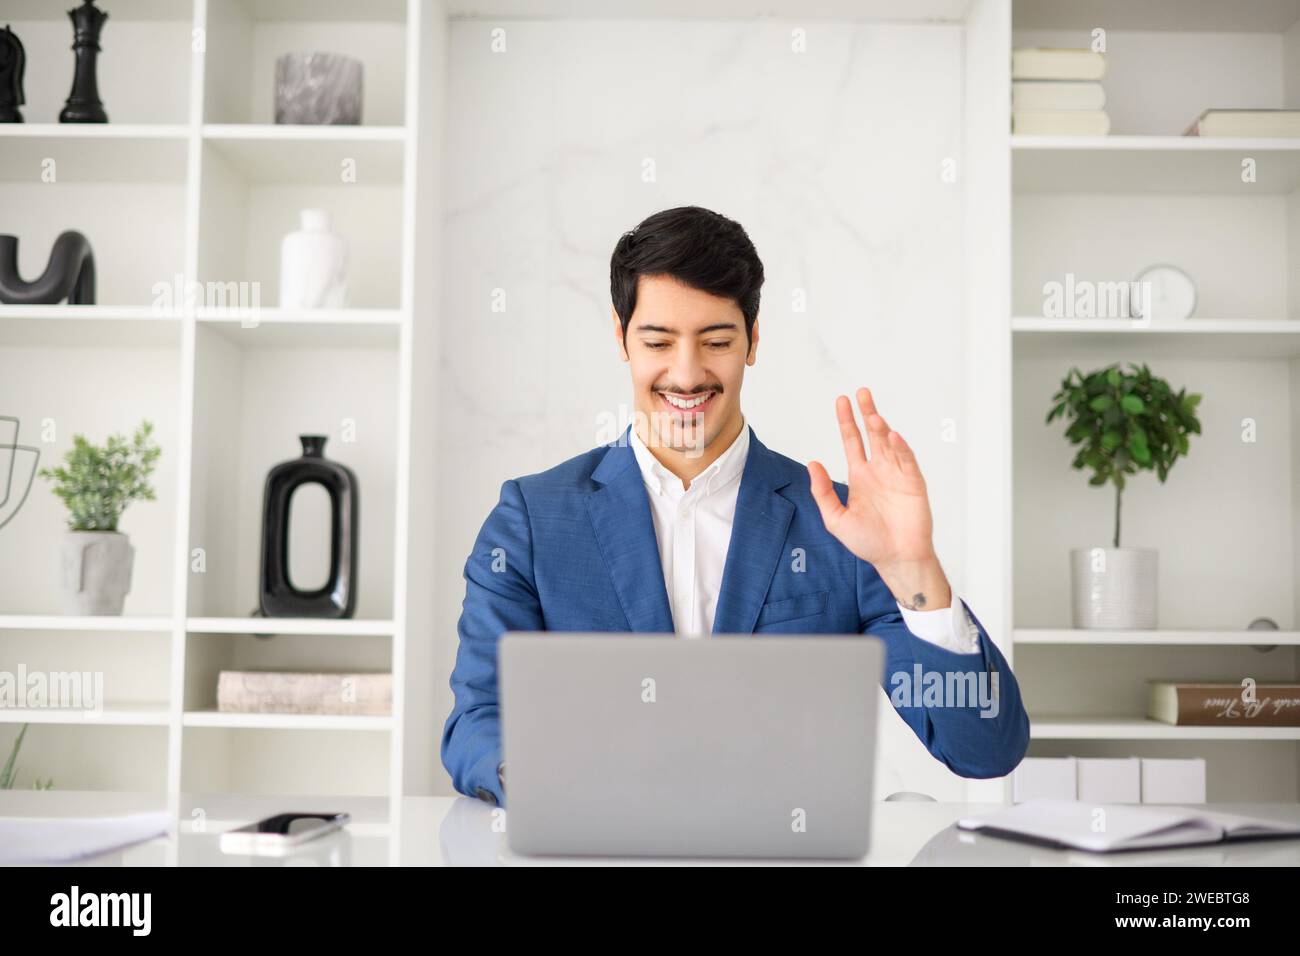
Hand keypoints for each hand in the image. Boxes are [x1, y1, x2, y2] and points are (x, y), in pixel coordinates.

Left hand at [808, 387, 950, 609]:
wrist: (896, 559)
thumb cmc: (868, 542)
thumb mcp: (836, 519)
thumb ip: (823, 492)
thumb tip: (812, 464)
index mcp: (860, 477)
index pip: (852, 442)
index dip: (847, 422)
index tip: (842, 401)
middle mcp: (879, 471)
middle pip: (871, 435)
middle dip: (866, 413)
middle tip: (861, 393)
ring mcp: (897, 476)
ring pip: (888, 444)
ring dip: (881, 429)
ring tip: (872, 414)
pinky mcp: (914, 484)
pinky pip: (907, 461)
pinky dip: (901, 447)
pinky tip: (892, 436)